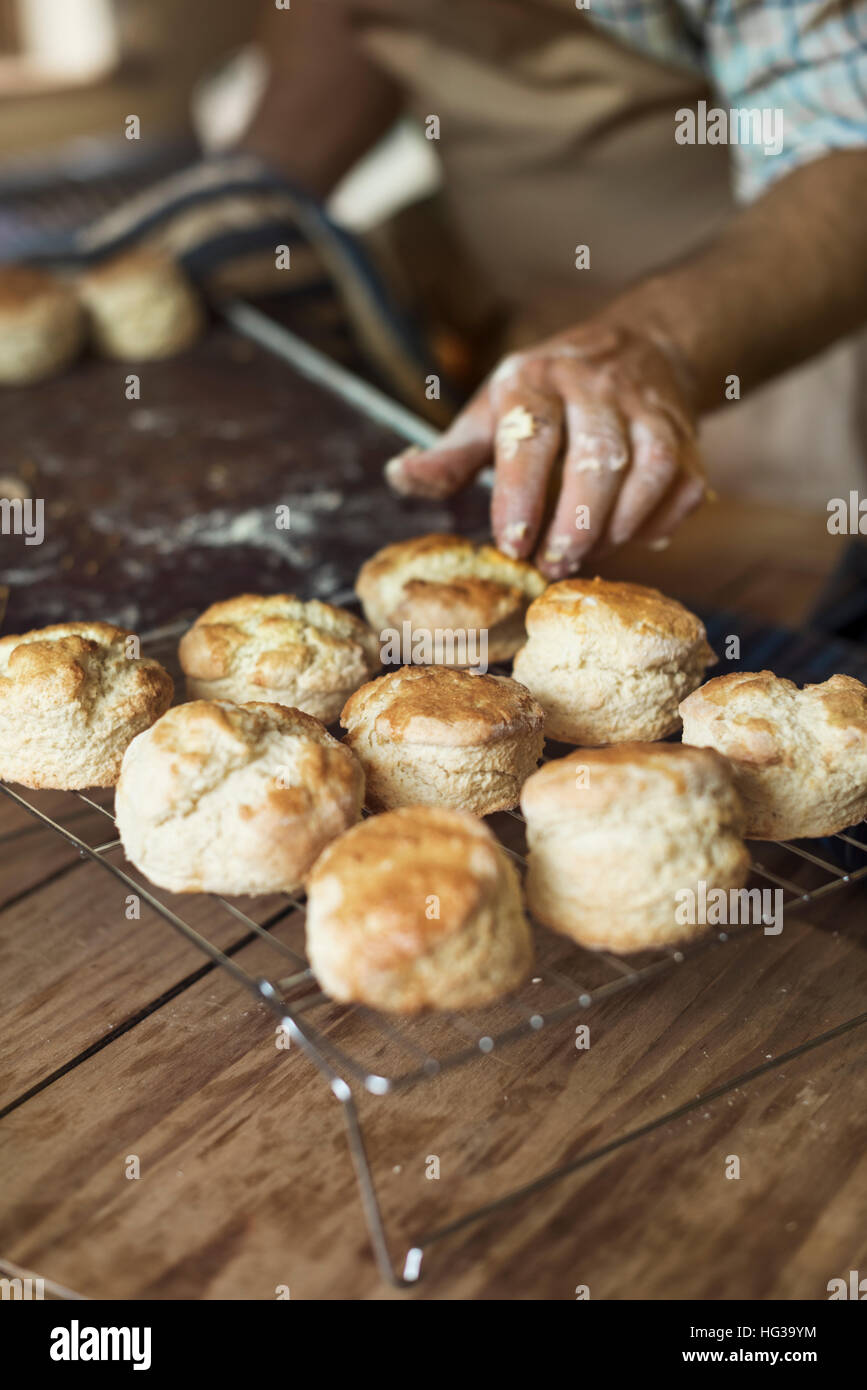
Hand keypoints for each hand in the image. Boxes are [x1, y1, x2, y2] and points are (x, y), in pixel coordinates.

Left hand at [384, 322, 707, 577]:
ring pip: (649, 469)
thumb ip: (450, 454)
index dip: (522, 492)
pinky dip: (660, 519)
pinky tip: (633, 537)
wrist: (638, 346)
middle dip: (575, 521)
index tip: (513, 542)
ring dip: (618, 524)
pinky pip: (684, 482)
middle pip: (597, 457)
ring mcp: (647, 408)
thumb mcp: (491, 412)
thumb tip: (399, 477)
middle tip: (552, 564)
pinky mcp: (685, 433)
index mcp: (536, 381)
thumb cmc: (547, 396)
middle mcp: (596, 387)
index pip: (533, 435)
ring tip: (587, 556)